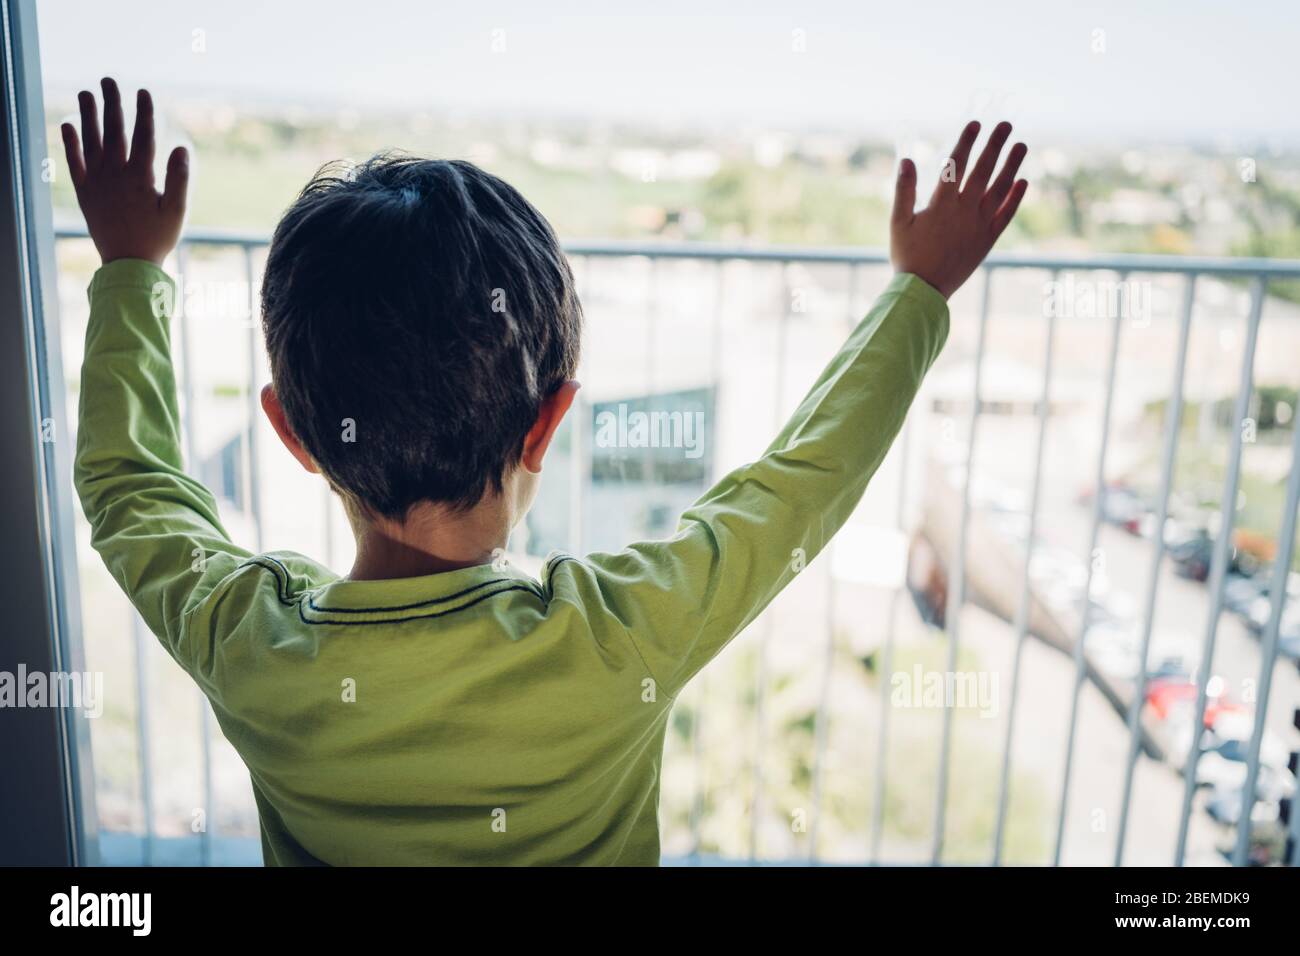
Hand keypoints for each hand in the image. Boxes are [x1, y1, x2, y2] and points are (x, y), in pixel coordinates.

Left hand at [60, 78, 187, 265]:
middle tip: (109, 80)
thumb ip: (179, 179)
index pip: (143, 137)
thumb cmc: (157, 239)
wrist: (127, 264)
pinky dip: (70, 144)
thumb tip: (181, 148)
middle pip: (113, 132)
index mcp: (140, 178)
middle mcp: (115, 175)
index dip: (144, 113)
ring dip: (88, 116)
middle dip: (112, 104)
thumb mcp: (177, 211)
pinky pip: (74, 163)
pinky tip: (68, 126)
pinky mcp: (85, 193)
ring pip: (91, 142)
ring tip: (85, 94)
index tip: (144, 92)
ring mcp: (97, 183)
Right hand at [890, 121, 1027, 298]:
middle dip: (994, 145)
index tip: (975, 124)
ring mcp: (979, 225)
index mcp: (940, 205)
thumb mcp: (897, 222)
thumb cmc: (907, 256)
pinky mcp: (988, 240)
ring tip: (1021, 145)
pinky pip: (1006, 215)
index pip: (956, 165)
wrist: (925, 290)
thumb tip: (906, 159)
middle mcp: (964, 211)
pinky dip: (1015, 197)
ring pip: (1000, 189)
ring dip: (1011, 165)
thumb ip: (904, 190)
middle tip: (1005, 124)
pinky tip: (1023, 181)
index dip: (966, 143)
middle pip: (983, 171)